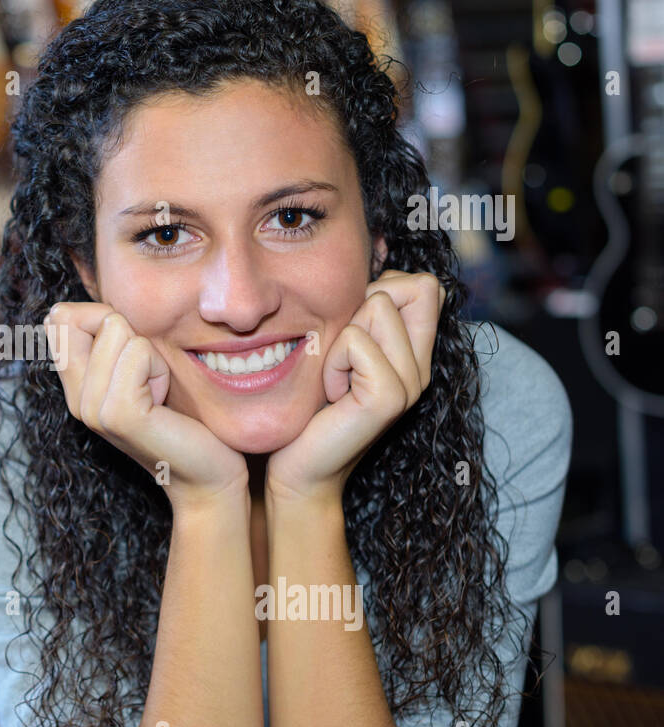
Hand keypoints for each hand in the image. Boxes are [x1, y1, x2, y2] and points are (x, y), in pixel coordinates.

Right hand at [44, 302, 248, 511]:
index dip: (100, 317)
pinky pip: (138, 352)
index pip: (60, 318)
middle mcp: (75, 399)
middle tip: (145, 375)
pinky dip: (159, 367)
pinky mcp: (118, 415)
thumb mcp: (137, 368)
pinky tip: (161, 400)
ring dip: (149, 354)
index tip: (130, 356)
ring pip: (115, 330)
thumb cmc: (179, 415)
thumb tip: (65, 308)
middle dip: (123, 330)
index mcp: (75, 387)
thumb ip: (107, 340)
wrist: (205, 473)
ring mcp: (92, 409)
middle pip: (78, 317)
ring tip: (156, 392)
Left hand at [265, 270, 445, 503]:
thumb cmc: (309, 407)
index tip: (353, 329)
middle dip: (361, 308)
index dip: (384, 288)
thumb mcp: (338, 350)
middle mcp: (421, 367)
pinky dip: (332, 363)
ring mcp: (411, 384)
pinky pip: (355, 341)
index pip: (426, 286)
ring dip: (340, 339)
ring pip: (377, 307)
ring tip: (336, 380)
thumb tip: (374, 257)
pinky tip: (332, 396)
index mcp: (413, 354)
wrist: (300, 469)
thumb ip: (359, 313)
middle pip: (410, 286)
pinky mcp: (389, 397)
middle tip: (343, 357)